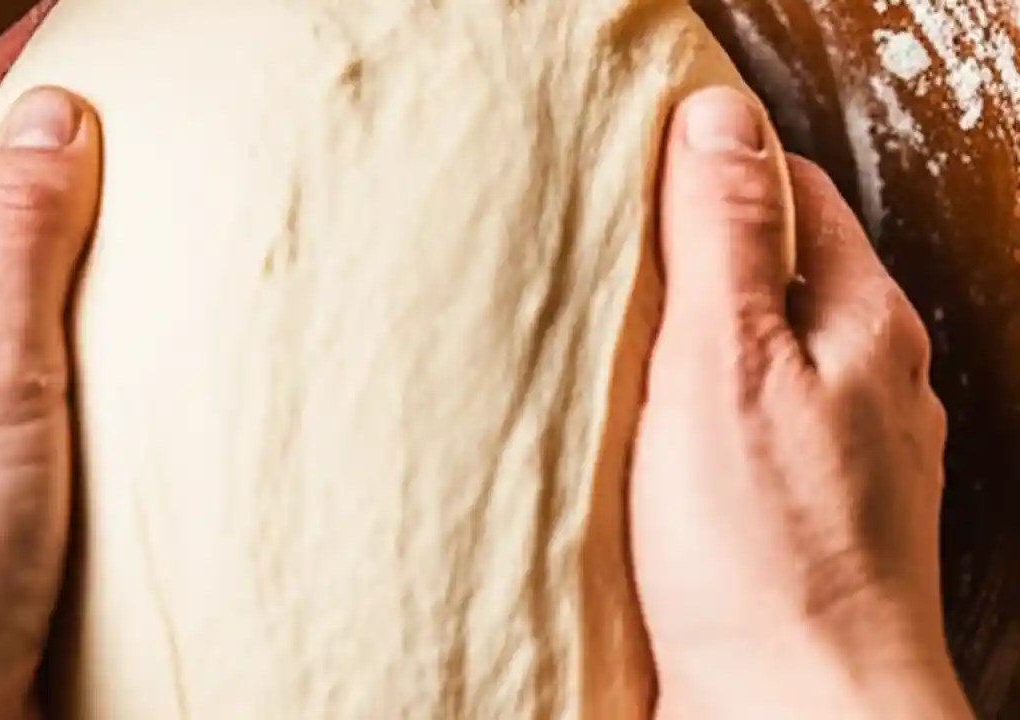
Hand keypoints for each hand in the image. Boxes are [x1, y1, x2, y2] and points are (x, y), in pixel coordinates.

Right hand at [632, 87, 968, 717]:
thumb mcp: (730, 362)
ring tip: (606, 352)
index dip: (709, 170)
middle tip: (602, 263)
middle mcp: (862, 383)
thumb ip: (726, 237)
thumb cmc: (767, 554)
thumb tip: (717, 118)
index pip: (790, 191)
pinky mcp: (791, 517)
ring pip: (752, 359)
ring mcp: (833, 454)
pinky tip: (637, 445)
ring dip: (683, 347)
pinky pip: (736, 432)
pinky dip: (685, 420)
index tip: (631, 177)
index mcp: (860, 324)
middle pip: (772, 275)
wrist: (790, 716)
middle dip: (689, 259)